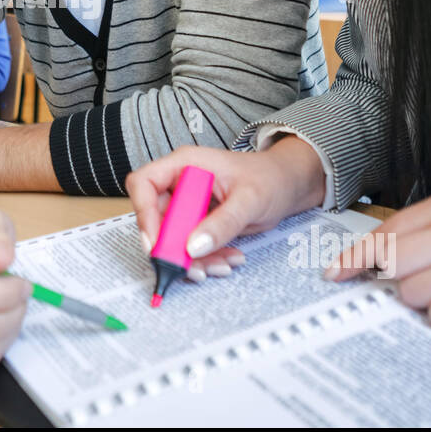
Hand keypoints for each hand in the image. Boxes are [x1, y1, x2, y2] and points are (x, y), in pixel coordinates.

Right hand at [125, 140, 324, 279]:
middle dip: (172, 247)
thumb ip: (223, 222)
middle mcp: (180, 183)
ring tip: (221, 266)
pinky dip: (206, 259)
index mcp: (185, 164)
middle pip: (155, 218)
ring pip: (172, 238)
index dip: (144, 213)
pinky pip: (190, 247)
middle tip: (192, 267)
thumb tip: (193, 246)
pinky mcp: (196, 223)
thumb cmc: (270, 178)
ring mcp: (187, 205)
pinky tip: (228, 259)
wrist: (286, 186)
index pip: (144, 183)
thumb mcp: (250, 199)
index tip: (156, 243)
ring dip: (192, 259)